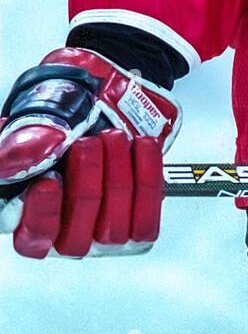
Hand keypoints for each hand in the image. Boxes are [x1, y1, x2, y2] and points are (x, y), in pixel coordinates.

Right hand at [0, 47, 178, 259]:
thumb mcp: (41, 118)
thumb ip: (25, 144)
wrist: (109, 95)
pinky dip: (147, 178)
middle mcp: (66, 230)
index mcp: (31, 212)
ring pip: (114, 228)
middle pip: (75, 237)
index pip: (33, 237)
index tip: (48, 181)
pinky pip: (146, 220)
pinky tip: (141, 146)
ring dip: (118, 177)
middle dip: (86, 185)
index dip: (41, 213)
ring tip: (113, 137)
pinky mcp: (138, 224)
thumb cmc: (68, 111)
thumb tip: (9, 161)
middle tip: (88, 144)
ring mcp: (103, 231)